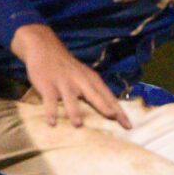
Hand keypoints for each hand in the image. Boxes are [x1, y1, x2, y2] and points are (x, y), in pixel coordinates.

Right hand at [13, 25, 128, 128]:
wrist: (45, 48)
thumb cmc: (68, 68)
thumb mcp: (85, 76)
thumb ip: (95, 91)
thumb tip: (112, 113)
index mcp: (92, 80)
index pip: (109, 98)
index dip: (120, 112)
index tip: (129, 126)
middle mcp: (81, 82)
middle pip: (96, 97)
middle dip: (105, 107)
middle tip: (113, 118)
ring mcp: (64, 83)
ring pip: (70, 99)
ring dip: (74, 112)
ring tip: (78, 124)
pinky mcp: (48, 86)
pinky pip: (50, 101)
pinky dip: (51, 112)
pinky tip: (52, 122)